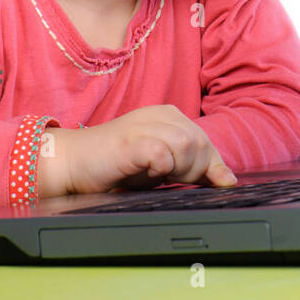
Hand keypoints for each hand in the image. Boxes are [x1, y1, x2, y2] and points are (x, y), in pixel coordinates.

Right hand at [65, 104, 237, 194]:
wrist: (72, 162)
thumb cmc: (115, 165)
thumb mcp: (161, 164)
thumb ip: (191, 167)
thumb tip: (227, 180)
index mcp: (169, 116)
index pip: (206, 140)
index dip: (213, 165)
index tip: (217, 184)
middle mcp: (159, 115)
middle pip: (201, 142)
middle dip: (196, 169)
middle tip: (172, 180)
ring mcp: (144, 125)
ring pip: (188, 144)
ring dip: (181, 169)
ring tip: (160, 176)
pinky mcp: (130, 141)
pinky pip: (162, 153)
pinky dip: (161, 167)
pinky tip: (149, 172)